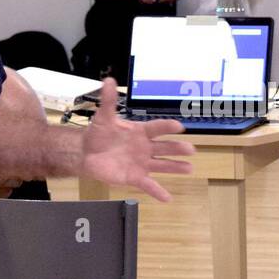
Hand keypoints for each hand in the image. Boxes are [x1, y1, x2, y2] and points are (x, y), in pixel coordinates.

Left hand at [82, 77, 194, 201]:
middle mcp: (145, 147)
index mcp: (140, 132)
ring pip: (162, 165)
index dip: (168, 127)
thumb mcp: (104, 117)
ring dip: (176, 167)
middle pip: (165, 147)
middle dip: (178, 149)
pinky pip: (149, 185)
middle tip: (191, 150)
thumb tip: (108, 80)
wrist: (87, 153)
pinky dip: (158, 192)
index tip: (179, 127)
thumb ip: (108, 100)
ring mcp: (142, 163)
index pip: (157, 128)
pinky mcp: (135, 177)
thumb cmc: (99, 134)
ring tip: (189, 168)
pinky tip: (168, 198)